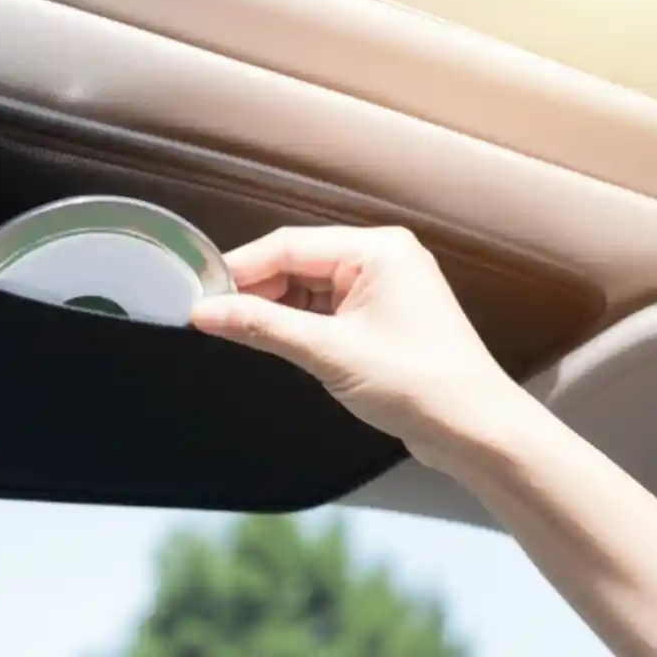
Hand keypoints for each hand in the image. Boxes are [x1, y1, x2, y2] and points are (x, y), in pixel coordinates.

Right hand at [191, 226, 521, 469]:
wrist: (476, 431)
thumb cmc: (422, 386)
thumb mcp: (328, 353)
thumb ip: (262, 327)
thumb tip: (208, 313)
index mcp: (377, 250)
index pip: (287, 246)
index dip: (239, 270)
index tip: (200, 294)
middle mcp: (381, 259)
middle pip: (294, 263)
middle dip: (254, 291)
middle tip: (213, 318)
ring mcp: (381, 288)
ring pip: (305, 288)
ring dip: (273, 310)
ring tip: (239, 334)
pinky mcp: (378, 318)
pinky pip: (322, 309)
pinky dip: (295, 325)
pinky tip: (273, 341)